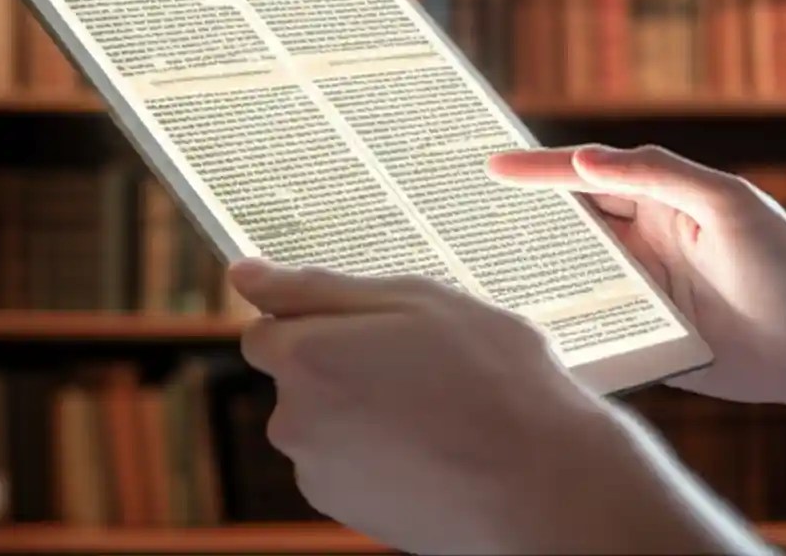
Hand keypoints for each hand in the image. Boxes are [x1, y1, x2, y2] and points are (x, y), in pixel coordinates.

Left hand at [231, 260, 743, 554]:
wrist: (540, 485)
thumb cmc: (492, 380)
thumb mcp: (417, 302)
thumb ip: (319, 288)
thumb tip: (244, 273)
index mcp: (306, 358)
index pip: (267, 329)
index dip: (319, 321)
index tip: (372, 329)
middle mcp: (294, 421)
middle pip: (299, 377)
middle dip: (344, 364)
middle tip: (422, 363)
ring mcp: (318, 473)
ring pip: (327, 422)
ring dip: (364, 410)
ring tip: (438, 409)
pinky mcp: (346, 511)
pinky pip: (349, 464)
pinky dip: (379, 453)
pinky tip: (433, 448)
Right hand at [487, 144, 785, 406]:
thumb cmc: (783, 261)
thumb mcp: (726, 203)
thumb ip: (659, 174)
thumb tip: (586, 160)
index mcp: (659, 204)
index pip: (587, 180)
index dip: (540, 172)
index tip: (492, 167)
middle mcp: (644, 246)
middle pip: (571, 229)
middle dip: (522, 221)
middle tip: (465, 218)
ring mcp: (642, 294)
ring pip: (574, 280)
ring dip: (534, 276)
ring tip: (478, 273)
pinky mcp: (646, 339)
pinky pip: (594, 329)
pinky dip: (561, 327)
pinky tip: (525, 331)